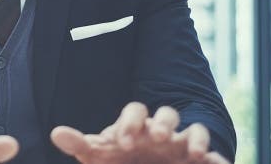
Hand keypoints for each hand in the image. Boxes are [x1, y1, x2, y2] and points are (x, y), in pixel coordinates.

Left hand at [50, 102, 230, 163]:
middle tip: (157, 136)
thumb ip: (80, 144)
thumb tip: (55, 133)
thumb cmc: (119, 159)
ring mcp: (179, 143)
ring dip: (194, 137)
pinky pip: (211, 153)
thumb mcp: (98, 155)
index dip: (129, 123)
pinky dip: (215, 156)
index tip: (122, 141)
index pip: (134, 112)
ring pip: (191, 130)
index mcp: (135, 125)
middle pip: (166, 113)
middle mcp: (159, 130)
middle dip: (162, 123)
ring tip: (193, 152)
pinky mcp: (197, 160)